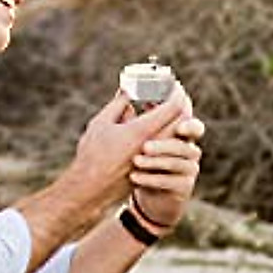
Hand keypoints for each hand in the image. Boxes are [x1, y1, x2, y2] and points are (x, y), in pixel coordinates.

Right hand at [68, 90, 187, 217]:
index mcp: (142, 131)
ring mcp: (156, 157)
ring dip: (175, 118)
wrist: (91, 189)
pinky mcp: (155, 165)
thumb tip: (129, 88)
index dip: (177, 92)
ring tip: (162, 107)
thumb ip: (119, 104)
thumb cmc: (92, 155)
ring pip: (176, 133)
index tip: (174, 84)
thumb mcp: (101, 123)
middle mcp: (154, 144)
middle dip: (180, 104)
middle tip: (171, 93)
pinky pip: (169, 144)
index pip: (174, 107)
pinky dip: (168, 131)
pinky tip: (155, 124)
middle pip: (181, 120)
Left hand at [129, 89, 203, 231]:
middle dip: (169, 140)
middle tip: (145, 144)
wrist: (130, 199)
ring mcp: (188, 167)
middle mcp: (185, 147)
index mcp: (174, 131)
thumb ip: (128, 114)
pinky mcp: (183, 186)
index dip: (182, 108)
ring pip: (181, 160)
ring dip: (158, 160)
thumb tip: (126, 89)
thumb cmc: (129, 163)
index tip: (171, 105)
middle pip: (190, 137)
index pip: (185, 114)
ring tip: (136, 161)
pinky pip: (173, 181)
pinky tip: (135, 178)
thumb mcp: (126, 137)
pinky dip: (154, 179)